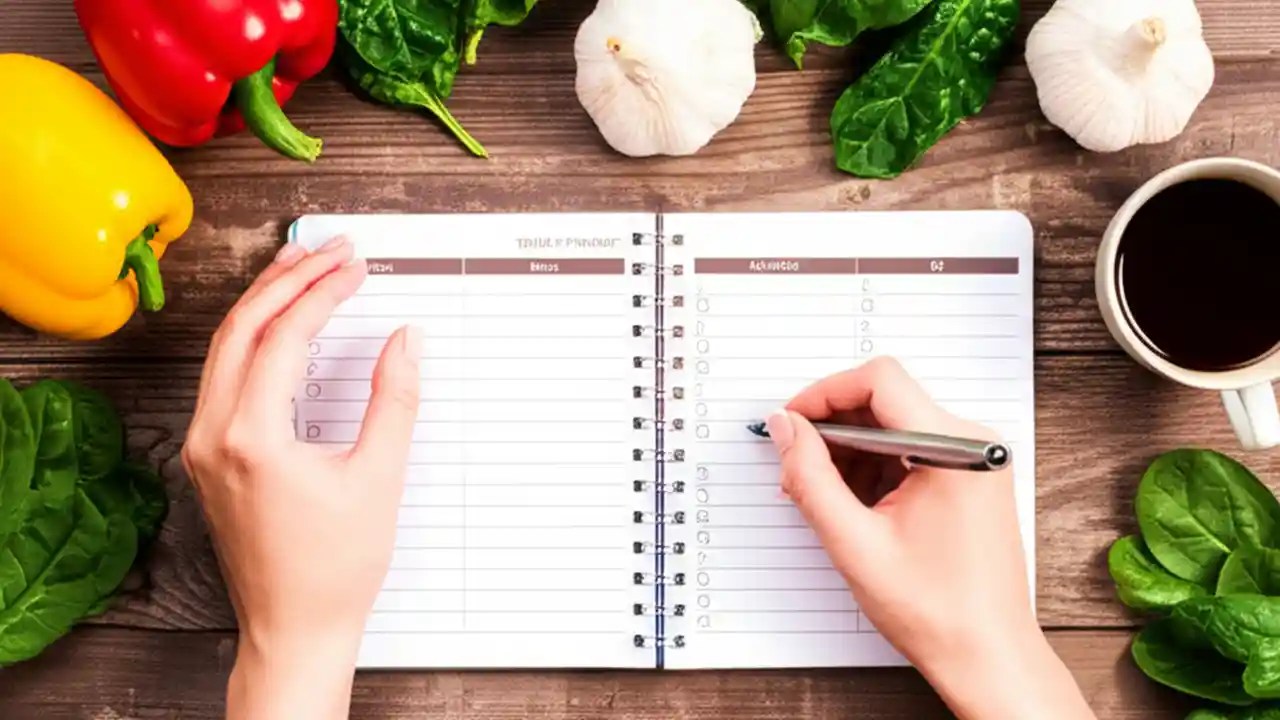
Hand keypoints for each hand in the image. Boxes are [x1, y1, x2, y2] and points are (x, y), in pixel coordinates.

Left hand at [181, 237, 420, 719]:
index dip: (322, 293)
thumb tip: (404, 339)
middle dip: (287, 279)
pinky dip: (252, 338)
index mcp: (251, 439)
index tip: (353, 267)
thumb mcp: (378, 478)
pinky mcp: (207, 456)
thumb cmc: (333, 569)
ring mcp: (202, 446)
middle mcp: (213, 436)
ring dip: (263, 302)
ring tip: (301, 267)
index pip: (284, 337)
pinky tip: (279, 324)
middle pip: (242, 329)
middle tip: (329, 250)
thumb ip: (393, 398)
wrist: (295, 627)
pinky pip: (222, 376)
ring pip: (225, 348)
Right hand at [768, 357, 1093, 719]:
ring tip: (820, 497)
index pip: (879, 380)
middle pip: (885, 401)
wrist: (987, 657)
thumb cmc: (937, 611)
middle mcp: (973, 443)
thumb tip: (785, 428)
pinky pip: (910, 452)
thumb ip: (810, 476)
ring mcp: (974, 461)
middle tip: (795, 466)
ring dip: (850, 453)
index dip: (825, 393)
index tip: (792, 421)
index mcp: (955, 448)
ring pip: (894, 428)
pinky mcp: (968, 480)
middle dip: (832, 430)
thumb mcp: (854, 542)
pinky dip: (873, 470)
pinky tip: (850, 506)